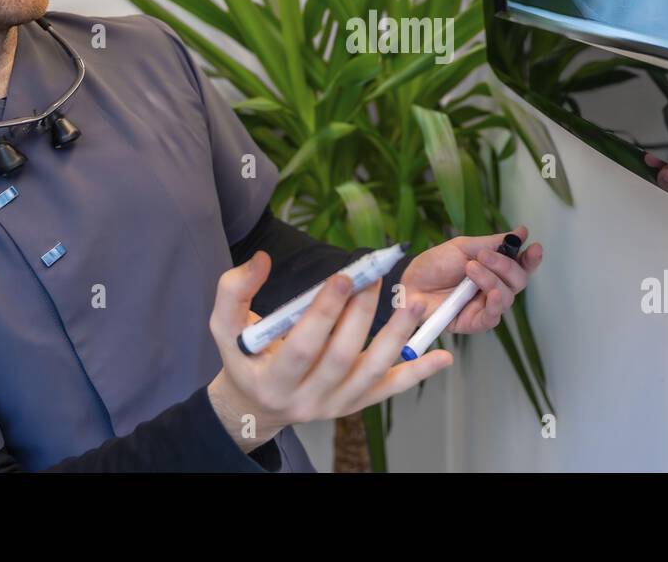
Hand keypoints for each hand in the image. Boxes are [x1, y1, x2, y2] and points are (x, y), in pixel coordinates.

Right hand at [206, 251, 450, 450]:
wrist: (255, 405)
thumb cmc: (244, 358)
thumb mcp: (224, 326)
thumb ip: (234, 290)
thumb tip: (261, 261)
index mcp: (273, 381)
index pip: (302, 347)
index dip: (325, 313)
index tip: (344, 277)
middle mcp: (306, 400)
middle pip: (342, 357)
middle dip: (362, 315)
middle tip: (375, 277)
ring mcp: (335, 405)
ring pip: (372, 373)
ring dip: (397, 338)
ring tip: (415, 305)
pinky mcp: (356, 404)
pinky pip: (390, 389)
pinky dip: (418, 373)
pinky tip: (442, 356)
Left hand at [398, 224, 542, 334]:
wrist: (409, 281)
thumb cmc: (435, 264)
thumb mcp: (464, 246)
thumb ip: (492, 243)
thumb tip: (520, 232)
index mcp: (494, 269)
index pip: (521, 266)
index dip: (530, 259)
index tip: (533, 247)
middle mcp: (494, 288)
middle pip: (518, 282)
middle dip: (505, 266)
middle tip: (483, 256)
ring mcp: (484, 306)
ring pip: (506, 298)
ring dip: (492, 280)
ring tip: (470, 268)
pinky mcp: (473, 323)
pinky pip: (492, 319)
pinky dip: (494, 304)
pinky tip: (488, 294)